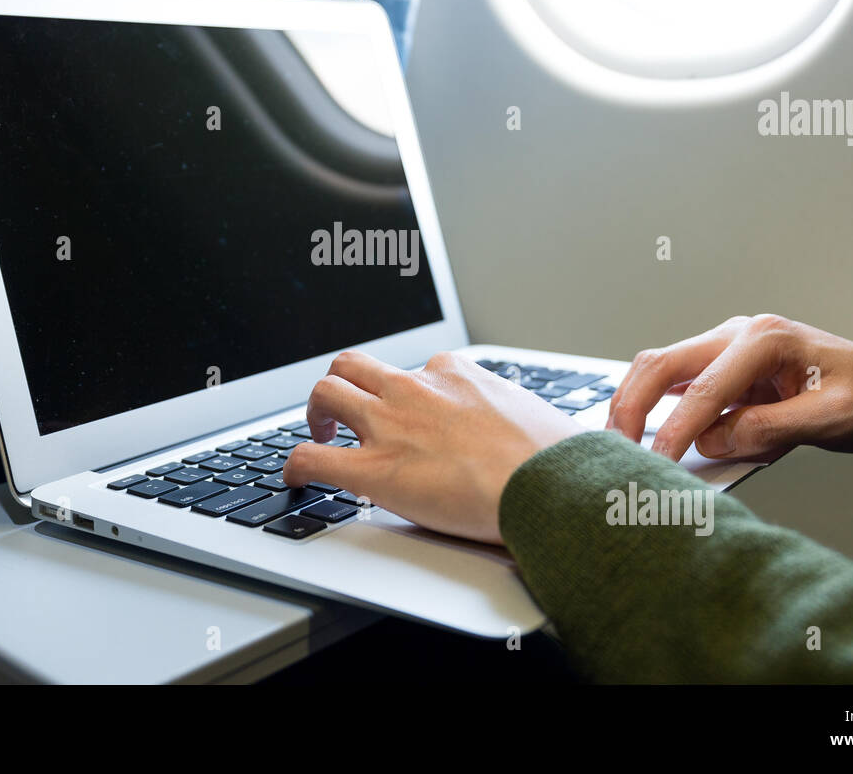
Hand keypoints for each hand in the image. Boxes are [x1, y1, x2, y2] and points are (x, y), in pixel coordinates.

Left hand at [282, 351, 580, 543]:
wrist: (551, 487)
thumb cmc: (557, 461)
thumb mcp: (541, 418)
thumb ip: (522, 419)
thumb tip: (551, 438)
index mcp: (458, 374)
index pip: (417, 368)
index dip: (404, 390)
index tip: (407, 409)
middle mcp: (416, 389)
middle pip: (355, 365)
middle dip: (342, 385)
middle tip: (341, 413)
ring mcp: (390, 425)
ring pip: (326, 393)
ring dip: (314, 413)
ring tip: (318, 435)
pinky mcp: (373, 470)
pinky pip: (312, 459)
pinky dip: (295, 465)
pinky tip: (295, 476)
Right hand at [606, 314, 852, 461]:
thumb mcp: (833, 420)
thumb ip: (772, 429)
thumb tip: (714, 440)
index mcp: (765, 340)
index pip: (707, 388)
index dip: (678, 429)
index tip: (660, 463)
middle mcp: (737, 334)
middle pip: (662, 362)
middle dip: (631, 405)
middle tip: (616, 447)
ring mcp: (724, 346)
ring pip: (658, 367)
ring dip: (633, 402)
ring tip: (620, 442)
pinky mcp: (719, 365)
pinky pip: (674, 382)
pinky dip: (651, 405)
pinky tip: (642, 432)